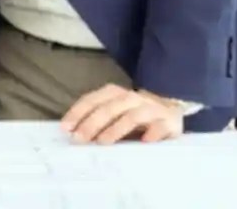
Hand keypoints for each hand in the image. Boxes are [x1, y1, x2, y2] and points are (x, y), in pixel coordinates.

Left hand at [60, 83, 183, 144]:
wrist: (171, 109)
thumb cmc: (133, 115)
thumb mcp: (113, 112)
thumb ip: (96, 119)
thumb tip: (72, 132)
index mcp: (114, 93)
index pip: (92, 100)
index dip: (78, 113)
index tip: (65, 128)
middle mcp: (132, 98)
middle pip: (109, 108)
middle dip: (92, 123)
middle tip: (80, 138)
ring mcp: (152, 109)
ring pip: (132, 116)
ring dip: (115, 129)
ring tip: (103, 142)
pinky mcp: (170, 122)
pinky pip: (160, 127)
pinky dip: (152, 134)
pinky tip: (143, 142)